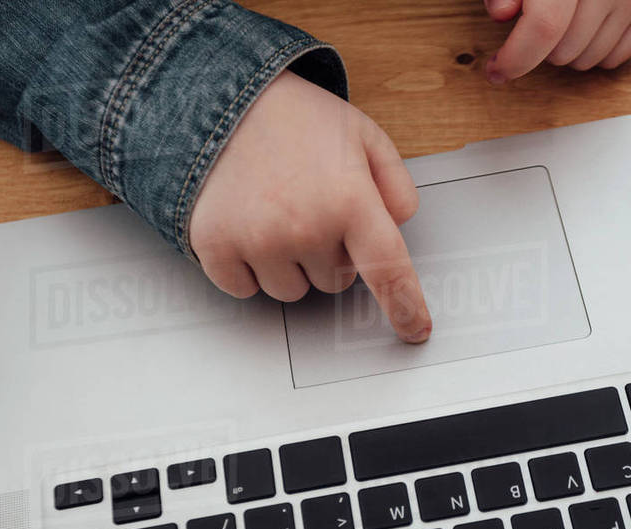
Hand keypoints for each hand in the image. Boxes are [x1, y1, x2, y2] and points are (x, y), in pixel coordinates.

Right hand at [190, 70, 431, 342]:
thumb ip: (396, 183)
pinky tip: (245, 223)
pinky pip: (245, 289)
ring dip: (287, 264)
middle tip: (307, 205)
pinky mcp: (216, 247)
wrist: (219, 97)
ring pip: (291, 292)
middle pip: (334, 283)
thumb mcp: (364, 135)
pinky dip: (246, 266)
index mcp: (349, 199)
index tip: (415, 329)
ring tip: (274, 211)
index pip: (388, 271)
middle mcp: (306, 227)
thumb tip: (400, 227)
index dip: (405, 307)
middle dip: (327, 254)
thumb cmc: (295, 120)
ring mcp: (258, 241)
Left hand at [483, 0, 630, 82]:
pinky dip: (596, 52)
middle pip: (563, 50)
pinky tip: (585, 29)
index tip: (496, 71)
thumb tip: (501, 13)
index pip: (544, 26)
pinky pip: (617, 57)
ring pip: (588, 60)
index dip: (516, 58)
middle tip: (535, 22)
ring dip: (567, 53)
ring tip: (562, 23)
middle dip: (540, 50)